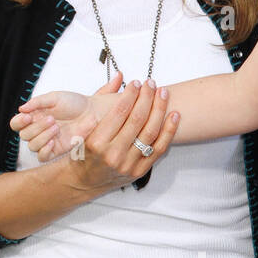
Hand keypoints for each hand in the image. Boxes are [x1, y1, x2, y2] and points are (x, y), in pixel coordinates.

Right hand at [10, 75, 121, 158]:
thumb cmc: (74, 103)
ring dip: (42, 136)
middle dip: (36, 127)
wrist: (93, 112)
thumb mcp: (55, 98)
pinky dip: (45, 150)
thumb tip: (21, 109)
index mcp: (34, 116)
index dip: (18, 122)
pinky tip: (54, 141)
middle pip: (24, 135)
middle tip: (52, 119)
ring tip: (57, 127)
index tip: (28, 117)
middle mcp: (38, 130)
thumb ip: (37, 102)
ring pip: (32, 146)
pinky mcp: (56, 150)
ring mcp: (47, 141)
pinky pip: (42, 157)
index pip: (16, 124)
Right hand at [62, 77, 178, 194]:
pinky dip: (169, 131)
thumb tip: (120, 77)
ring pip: (150, 132)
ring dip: (159, 110)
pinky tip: (174, 115)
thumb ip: (101, 101)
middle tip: (152, 84)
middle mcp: (113, 154)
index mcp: (97, 142)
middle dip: (147, 98)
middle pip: (137, 120)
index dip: (131, 94)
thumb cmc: (83, 152)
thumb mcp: (84, 128)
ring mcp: (128, 164)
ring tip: (163, 94)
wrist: (83, 181)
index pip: (119, 112)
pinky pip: (159, 149)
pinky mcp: (139, 171)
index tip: (136, 83)